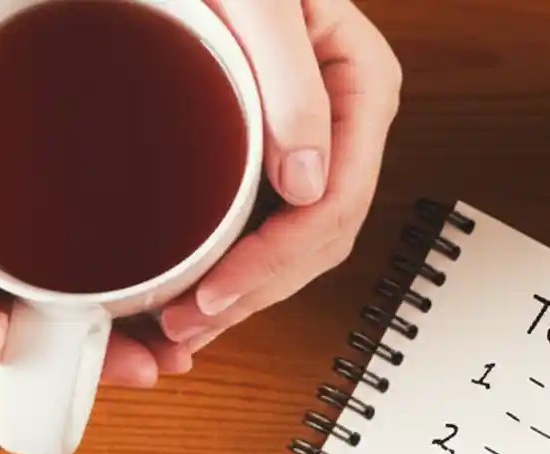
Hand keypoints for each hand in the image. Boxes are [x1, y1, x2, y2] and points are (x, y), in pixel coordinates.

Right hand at [0, 14, 190, 385]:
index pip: (8, 353)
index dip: (77, 367)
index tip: (138, 369)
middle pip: (34, 329)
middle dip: (104, 343)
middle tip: (172, 349)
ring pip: (40, 293)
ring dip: (102, 306)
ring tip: (167, 312)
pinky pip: (34, 250)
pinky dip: (82, 260)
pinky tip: (126, 257)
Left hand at [158, 0, 401, 351]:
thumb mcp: (262, 2)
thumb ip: (294, 85)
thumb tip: (309, 185)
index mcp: (363, 87)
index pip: (340, 200)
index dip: (279, 258)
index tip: (217, 289)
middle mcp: (346, 125)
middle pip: (322, 237)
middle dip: (260, 291)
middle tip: (191, 324)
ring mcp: (316, 144)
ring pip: (300, 246)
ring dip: (248, 295)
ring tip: (186, 326)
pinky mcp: (274, 154)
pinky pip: (270, 227)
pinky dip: (237, 269)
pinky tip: (201, 294)